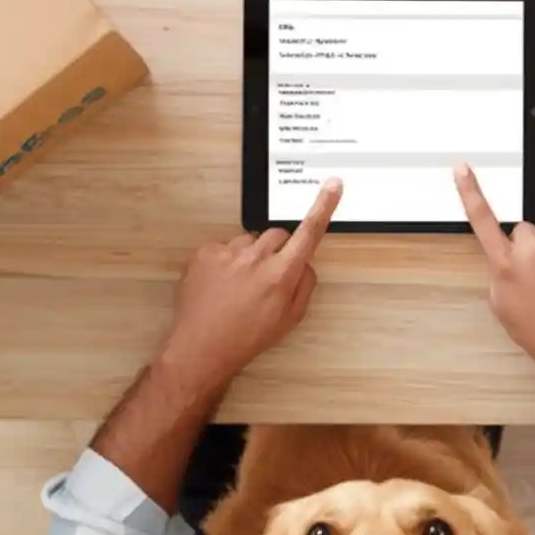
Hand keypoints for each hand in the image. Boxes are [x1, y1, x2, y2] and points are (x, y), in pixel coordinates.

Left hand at [162, 178, 342, 392]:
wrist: (201, 348)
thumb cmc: (247, 338)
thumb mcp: (289, 319)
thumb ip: (304, 285)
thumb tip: (304, 263)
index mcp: (281, 274)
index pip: (308, 233)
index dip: (323, 207)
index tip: (333, 186)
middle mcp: (255, 258)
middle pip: (278, 235)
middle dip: (278, 250)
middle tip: (268, 276)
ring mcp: (226, 253)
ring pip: (250, 241)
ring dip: (250, 256)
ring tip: (239, 286)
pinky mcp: (204, 253)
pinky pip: (224, 247)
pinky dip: (225, 262)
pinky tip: (221, 284)